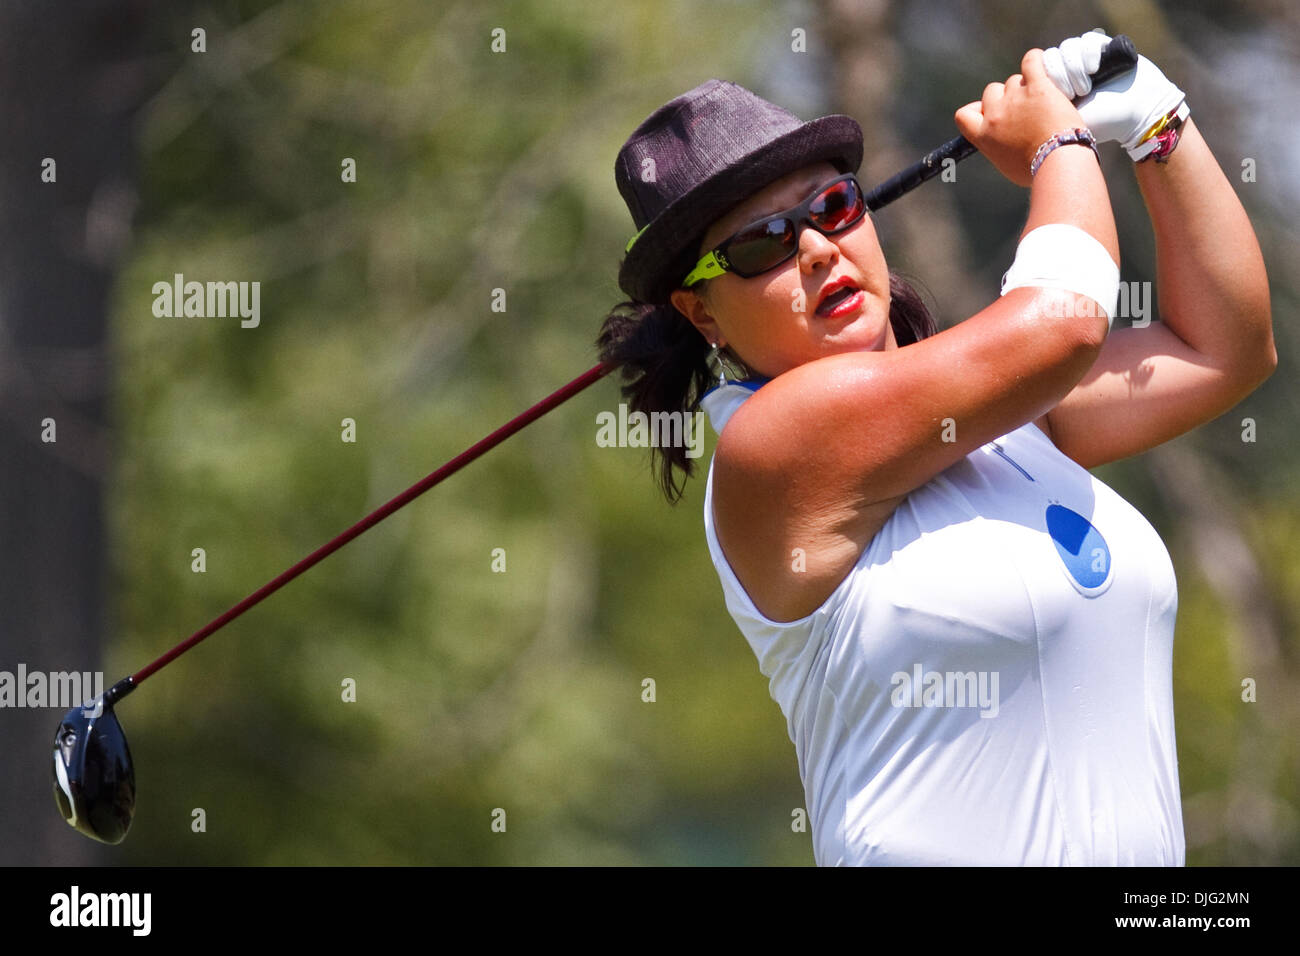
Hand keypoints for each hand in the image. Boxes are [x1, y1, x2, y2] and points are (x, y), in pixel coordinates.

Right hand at [954, 49, 1086, 187]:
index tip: (989, 113)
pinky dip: (1035, 59)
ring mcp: (1015, 98)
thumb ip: (998, 148)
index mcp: (983, 135)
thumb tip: (1002, 143)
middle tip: (1024, 108)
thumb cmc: (1035, 170)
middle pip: (991, 91)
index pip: (964, 115)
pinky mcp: (1037, 87)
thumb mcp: (1006, 165)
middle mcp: (995, 114)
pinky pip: (1031, 61)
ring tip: (1042, 99)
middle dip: (1005, 96)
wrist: (1057, 162)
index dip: (977, 110)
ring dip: (1025, 86)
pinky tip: (1040, 62)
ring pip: (1013, 80)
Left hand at [1043, 31, 1187, 158]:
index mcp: (1055, 89)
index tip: (1051, 101)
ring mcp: (1086, 60)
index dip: (1042, 80)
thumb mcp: (1066, 122)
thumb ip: (1043, 108)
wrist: (1139, 115)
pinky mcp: (1103, 49)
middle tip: (1072, 95)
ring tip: (1086, 88)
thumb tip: (1026, 97)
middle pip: (1049, 57)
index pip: (1035, 71)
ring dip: (1074, 66)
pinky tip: (1095, 69)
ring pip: (1066, 47)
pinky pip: (1086, 40)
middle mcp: (1069, 72)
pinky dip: (1088, 53)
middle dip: (1058, 75)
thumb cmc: (1101, 124)